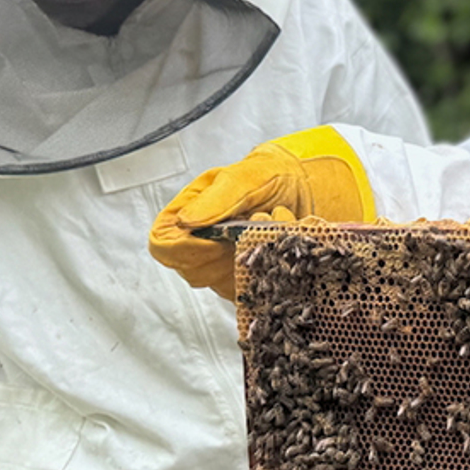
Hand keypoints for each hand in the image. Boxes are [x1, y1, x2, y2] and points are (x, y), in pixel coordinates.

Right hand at [148, 127, 370, 298]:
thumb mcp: (247, 175)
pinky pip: (254, 294)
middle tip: (259, 223)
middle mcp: (200, 246)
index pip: (164, 245)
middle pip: (193, 271)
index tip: (219, 238)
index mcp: (186, 215)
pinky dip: (273, 271)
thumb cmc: (270, 176)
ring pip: (224, 285)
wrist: (305, 188)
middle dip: (229, 252)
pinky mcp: (249, 283)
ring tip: (273, 227)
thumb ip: (219, 197)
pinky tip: (283, 246)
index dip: (187, 248)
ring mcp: (224, 268)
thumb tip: (187, 221)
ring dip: (256, 259)